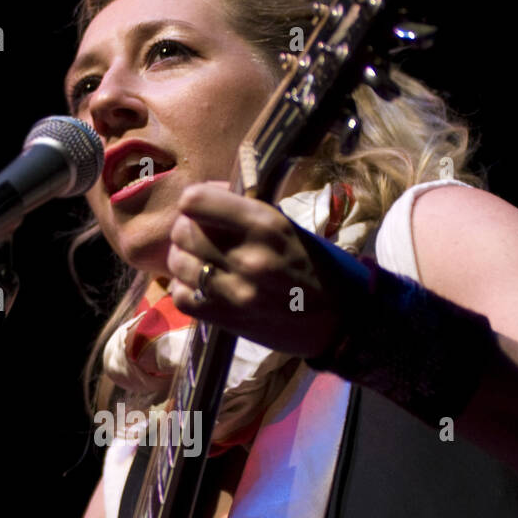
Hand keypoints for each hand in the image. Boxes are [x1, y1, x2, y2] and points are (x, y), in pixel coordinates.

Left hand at [164, 181, 368, 356]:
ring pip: (178, 263)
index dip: (194, 202)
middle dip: (187, 229)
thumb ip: (246, 212)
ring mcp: (235, 292)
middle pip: (183, 231)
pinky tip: (201, 286)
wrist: (340, 320)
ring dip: (184, 259)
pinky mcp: (226, 320)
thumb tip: (206, 197)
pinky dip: (185, 289)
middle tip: (198, 235)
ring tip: (199, 261)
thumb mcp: (288, 227)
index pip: (196, 200)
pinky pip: (181, 297)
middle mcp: (248, 257)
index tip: (202, 208)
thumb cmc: (315, 267)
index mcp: (266, 225)